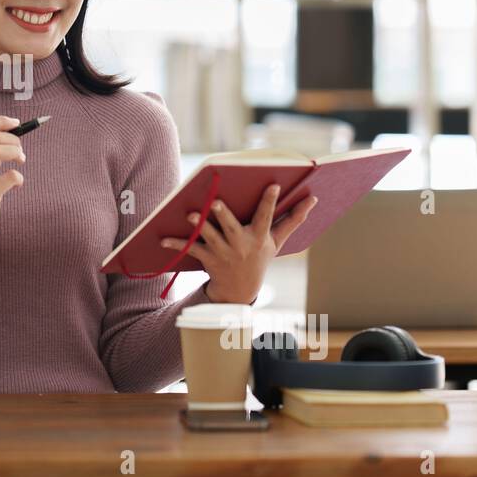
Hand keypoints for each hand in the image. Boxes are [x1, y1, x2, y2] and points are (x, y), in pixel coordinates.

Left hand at [158, 185, 318, 303]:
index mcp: (259, 237)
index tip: (272, 185)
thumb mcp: (277, 242)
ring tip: (190, 214)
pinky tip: (162, 238)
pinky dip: (176, 244)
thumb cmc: (259, 258)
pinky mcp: (208, 259)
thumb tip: (314, 199)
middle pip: (232, 227)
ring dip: (199, 226)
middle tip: (215, 202)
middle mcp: (241, 244)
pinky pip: (191, 250)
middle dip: (224, 215)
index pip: (266, 216)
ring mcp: (224, 252)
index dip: (270, 201)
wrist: (241, 291)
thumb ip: (293, 220)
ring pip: (210, 236)